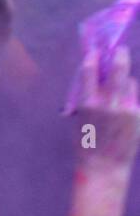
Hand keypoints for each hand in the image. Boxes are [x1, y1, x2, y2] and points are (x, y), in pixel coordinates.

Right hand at [71, 43, 139, 167]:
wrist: (103, 165)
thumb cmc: (87, 141)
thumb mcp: (81, 117)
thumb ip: (89, 96)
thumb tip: (98, 76)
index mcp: (87, 102)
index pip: (90, 70)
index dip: (93, 56)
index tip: (96, 50)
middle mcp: (107, 102)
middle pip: (118, 68)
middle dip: (120, 56)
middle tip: (120, 50)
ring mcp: (126, 107)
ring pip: (130, 82)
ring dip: (126, 81)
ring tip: (121, 90)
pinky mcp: (138, 114)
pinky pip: (136, 97)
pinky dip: (132, 97)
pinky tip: (126, 107)